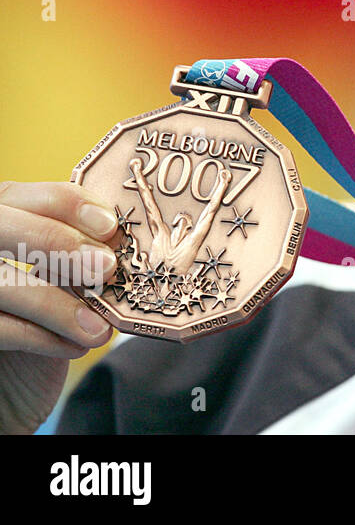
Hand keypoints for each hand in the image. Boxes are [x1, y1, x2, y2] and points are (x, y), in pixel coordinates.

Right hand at [0, 181, 117, 433]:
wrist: (13, 381)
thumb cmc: (43, 317)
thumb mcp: (62, 279)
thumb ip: (79, 253)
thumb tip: (121, 237)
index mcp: (2, 221)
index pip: (22, 195)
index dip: (65, 203)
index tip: (110, 225)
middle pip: (3, 226)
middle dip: (56, 242)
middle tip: (105, 267)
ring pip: (1, 283)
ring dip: (57, 304)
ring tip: (99, 327)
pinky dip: (41, 337)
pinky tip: (75, 346)